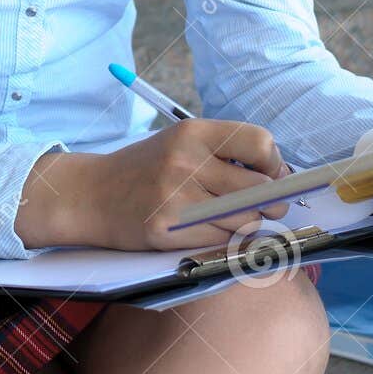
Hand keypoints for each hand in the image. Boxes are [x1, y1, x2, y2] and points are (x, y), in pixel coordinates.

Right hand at [16, 120, 293, 252]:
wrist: (91, 194)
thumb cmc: (146, 169)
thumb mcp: (181, 144)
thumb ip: (225, 153)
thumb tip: (281, 176)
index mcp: (193, 132)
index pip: (260, 143)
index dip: (274, 162)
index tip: (270, 173)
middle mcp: (186, 161)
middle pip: (259, 188)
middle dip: (272, 201)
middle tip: (269, 205)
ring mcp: (176, 198)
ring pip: (244, 220)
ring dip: (249, 224)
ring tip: (235, 218)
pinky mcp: (167, 231)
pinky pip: (220, 241)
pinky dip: (225, 240)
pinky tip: (211, 230)